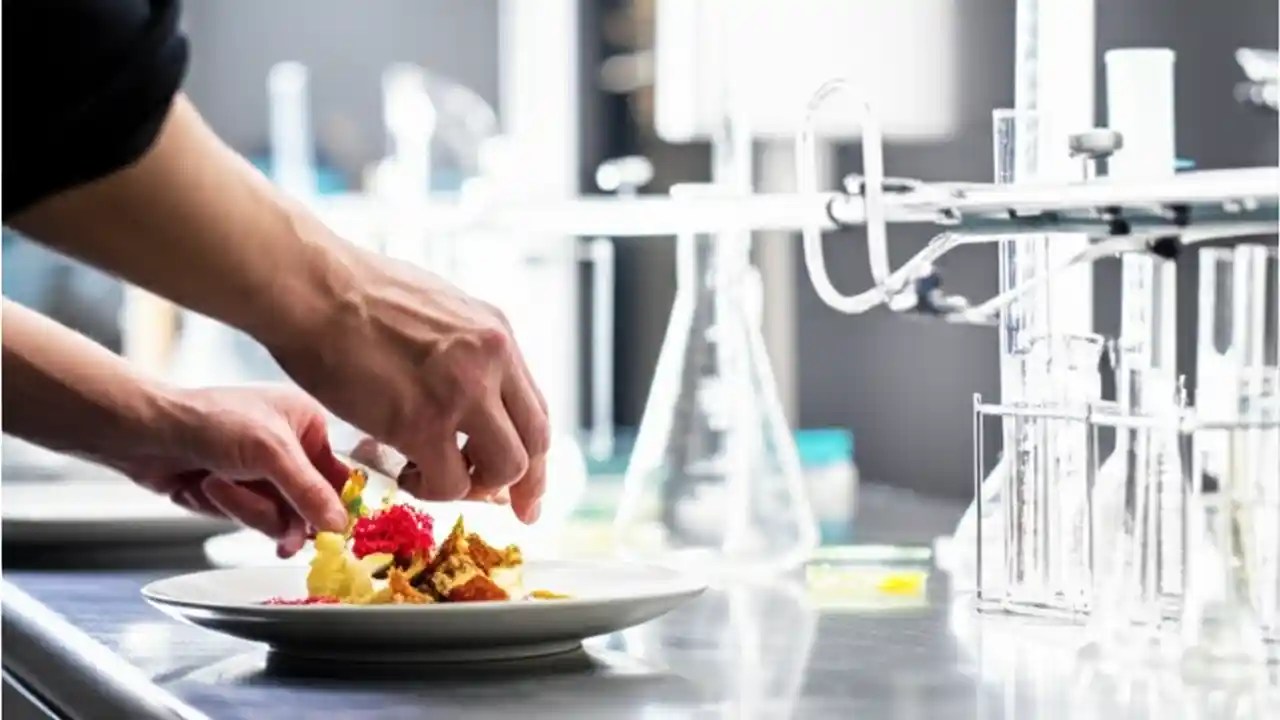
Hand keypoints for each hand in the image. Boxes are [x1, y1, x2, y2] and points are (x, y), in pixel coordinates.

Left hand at [117, 385, 350, 556]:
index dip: (335, 507)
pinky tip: (203, 485)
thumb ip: (309, 492)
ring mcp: (260, 473)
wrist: (144, 433)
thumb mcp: (271, 453)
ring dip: (245, 507)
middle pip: (307, 504)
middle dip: (281, 514)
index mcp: (305, 423)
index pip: (338, 475)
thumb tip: (340, 525)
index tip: (336, 537)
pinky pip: (247, 517)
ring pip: (276, 516)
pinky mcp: (234, 494)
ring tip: (215, 483)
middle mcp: (287, 448)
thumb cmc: (212, 423)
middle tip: (284, 545)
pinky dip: (224, 507)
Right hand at [269, 247, 549, 522]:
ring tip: (431, 474)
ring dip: (470, 484)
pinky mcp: (421, 422)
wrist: (310, 287)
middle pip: (532, 442)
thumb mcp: (437, 310)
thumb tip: (474, 391)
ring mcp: (461, 392)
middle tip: (510, 509)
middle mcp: (491, 360)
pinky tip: (405, 473)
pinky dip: (430, 488)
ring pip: (503, 468)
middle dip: (525, 484)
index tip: (529, 484)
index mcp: (495, 334)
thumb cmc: (354, 294)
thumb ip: (464, 350)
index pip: (534, 408)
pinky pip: (449, 481)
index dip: (534, 453)